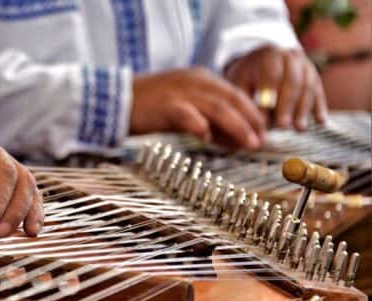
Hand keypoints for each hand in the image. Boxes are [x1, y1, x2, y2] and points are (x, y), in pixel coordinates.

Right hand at [131, 68, 264, 148]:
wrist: (116, 100)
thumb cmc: (149, 107)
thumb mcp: (184, 109)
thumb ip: (208, 121)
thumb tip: (232, 139)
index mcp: (200, 78)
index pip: (235, 94)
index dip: (251, 114)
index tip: (261, 132)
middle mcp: (194, 81)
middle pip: (232, 99)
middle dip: (250, 121)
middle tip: (261, 140)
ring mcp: (181, 93)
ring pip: (218, 108)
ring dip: (237, 127)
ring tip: (248, 143)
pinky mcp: (166, 107)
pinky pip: (189, 116)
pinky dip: (201, 126)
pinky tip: (207, 137)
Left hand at [225, 45, 327, 130]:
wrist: (264, 60)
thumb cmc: (248, 76)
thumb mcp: (240, 82)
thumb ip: (247, 99)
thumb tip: (258, 122)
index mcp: (269, 55)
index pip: (271, 74)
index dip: (270, 93)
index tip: (265, 113)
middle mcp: (290, 57)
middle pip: (292, 81)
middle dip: (288, 106)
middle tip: (283, 126)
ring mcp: (306, 65)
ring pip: (308, 87)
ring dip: (304, 110)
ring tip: (299, 128)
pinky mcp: (315, 76)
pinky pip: (319, 91)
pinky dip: (319, 107)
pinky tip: (320, 121)